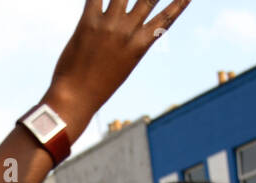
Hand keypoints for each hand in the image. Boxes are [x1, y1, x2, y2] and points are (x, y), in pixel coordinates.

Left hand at [43, 0, 191, 133]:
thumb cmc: (96, 86)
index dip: (179, 3)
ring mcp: (109, 25)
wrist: (76, 99)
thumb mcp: (121, 65)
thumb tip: (125, 21)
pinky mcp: (88, 23)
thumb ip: (127, 41)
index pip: (167, 18)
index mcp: (140, 45)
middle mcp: (128, 32)